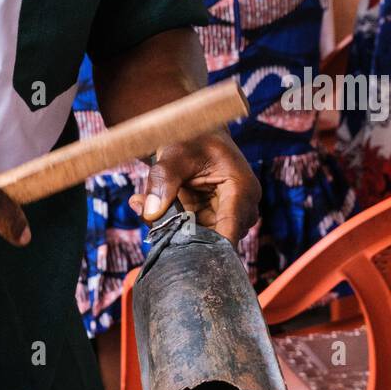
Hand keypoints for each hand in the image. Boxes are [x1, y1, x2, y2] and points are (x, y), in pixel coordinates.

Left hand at [129, 129, 259, 245]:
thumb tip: (151, 214)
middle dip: (184, 236)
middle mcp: (242, 207)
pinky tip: (155, 208)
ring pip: (203, 239)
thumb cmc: (191, 138)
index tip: (183, 257)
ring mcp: (229, 214)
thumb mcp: (174, 154)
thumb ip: (163, 181)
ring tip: (149, 206)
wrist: (196, 132)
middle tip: (152, 219)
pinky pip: (195, 233)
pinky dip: (175, 225)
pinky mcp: (214, 218)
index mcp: (241, 189)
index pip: (230, 230)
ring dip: (176, 230)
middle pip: (216, 240)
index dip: (208, 249)